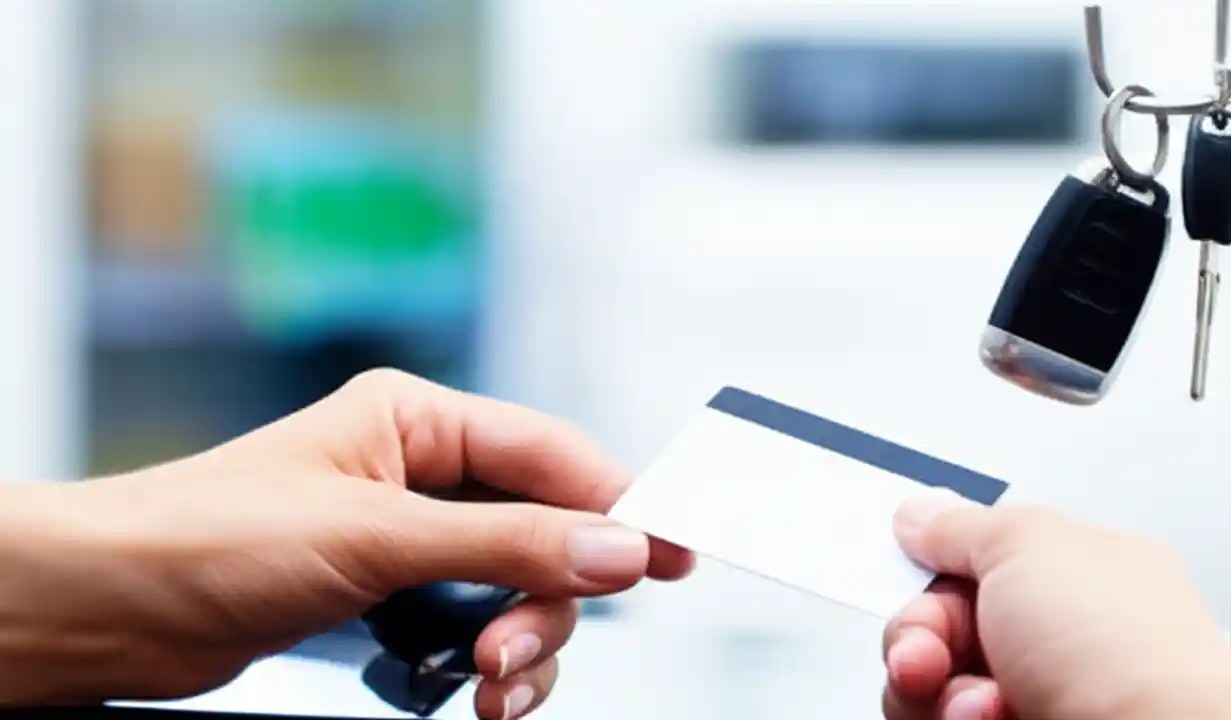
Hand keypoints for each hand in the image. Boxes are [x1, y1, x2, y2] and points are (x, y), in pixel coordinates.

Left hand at [0, 369, 692, 717]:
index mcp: (416, 422)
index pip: (550, 453)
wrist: (115, 607)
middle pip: (542, 532)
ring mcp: (408, 540)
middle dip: (548, 599)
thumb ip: (507, 542)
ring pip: (515, 589)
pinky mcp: (390, 597)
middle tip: (517, 652)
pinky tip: (476, 691)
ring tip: (491, 685)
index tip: (678, 547)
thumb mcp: (377, 536)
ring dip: (520, 642)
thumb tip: (617, 549)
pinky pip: (475, 624)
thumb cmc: (215, 536)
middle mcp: (419, 474)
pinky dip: (488, 663)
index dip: (619, 499)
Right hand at [881, 491, 1230, 719]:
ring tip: (978, 700)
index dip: (928, 569)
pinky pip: (934, 718)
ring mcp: (1028, 692)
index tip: (906, 571)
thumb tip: (920, 514)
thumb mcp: (1028, 545)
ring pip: (924, 681)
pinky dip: (947, 717)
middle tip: (932, 649)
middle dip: (918, 634)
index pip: (966, 559)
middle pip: (932, 624)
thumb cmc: (1123, 653)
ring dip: (931, 685)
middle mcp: (1048, 638)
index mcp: (1070, 573)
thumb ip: (962, 523)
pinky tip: (989, 717)